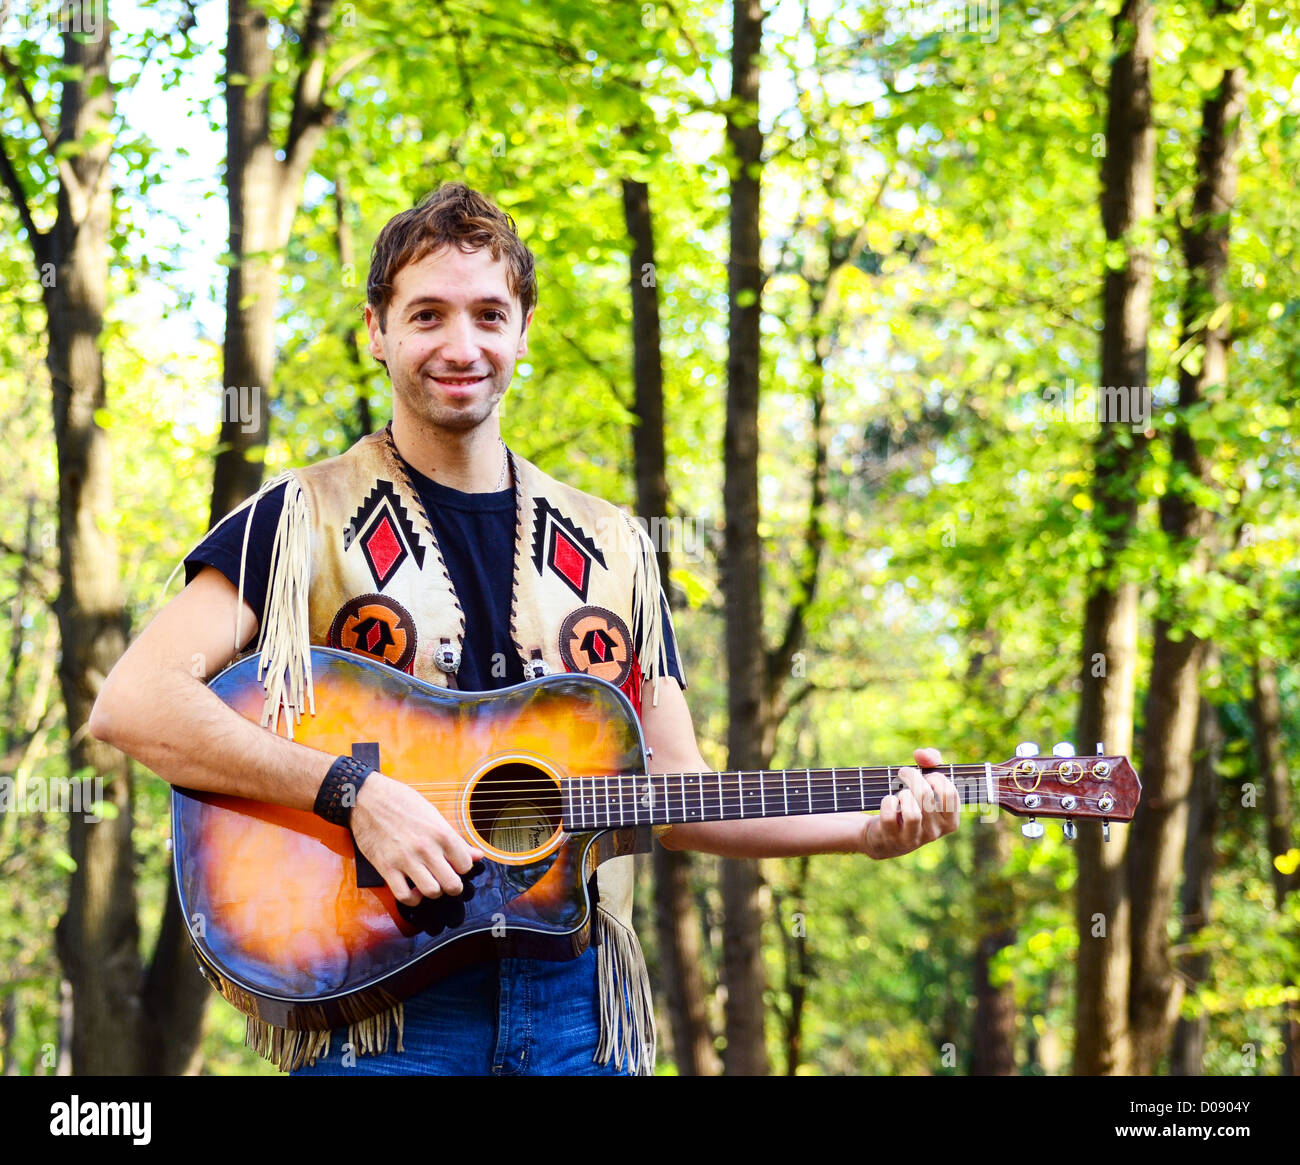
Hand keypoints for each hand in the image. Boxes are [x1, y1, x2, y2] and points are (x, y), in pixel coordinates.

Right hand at [350, 773, 483, 905]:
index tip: (455, 865)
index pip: (466, 865)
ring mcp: (406, 859)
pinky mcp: (386, 868)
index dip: (462, 868)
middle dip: (453, 886)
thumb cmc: (402, 802)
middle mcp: (426, 848)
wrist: (367, 798)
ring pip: (432, 892)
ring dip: (433, 892)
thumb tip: (478, 855)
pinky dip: (412, 899)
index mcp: (442, 832)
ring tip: (429, 883)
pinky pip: (404, 896)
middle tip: (446, 880)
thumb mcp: (433, 815)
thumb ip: (456, 839)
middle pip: (452, 884)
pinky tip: (413, 889)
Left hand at [861, 747, 959, 859]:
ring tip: (900, 793)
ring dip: (903, 794)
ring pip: (912, 812)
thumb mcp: (926, 781)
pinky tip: (890, 801)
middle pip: (926, 795)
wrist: (886, 833)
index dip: (935, 777)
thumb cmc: (912, 802)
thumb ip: (931, 761)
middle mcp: (935, 832)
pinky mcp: (892, 838)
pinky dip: (888, 802)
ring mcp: (914, 838)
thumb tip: (921, 754)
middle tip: (904, 773)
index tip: (926, 775)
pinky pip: (890, 816)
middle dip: (913, 777)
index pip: (949, 793)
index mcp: (949, 821)